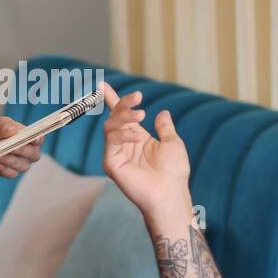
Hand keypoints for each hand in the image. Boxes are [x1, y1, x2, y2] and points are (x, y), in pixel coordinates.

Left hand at [0, 116, 43, 177]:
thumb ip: (5, 125)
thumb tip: (12, 131)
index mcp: (29, 137)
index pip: (39, 139)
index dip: (37, 140)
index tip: (33, 139)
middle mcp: (29, 152)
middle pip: (33, 155)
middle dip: (22, 151)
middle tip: (10, 147)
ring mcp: (20, 164)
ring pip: (21, 165)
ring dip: (9, 160)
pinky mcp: (10, 172)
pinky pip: (9, 173)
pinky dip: (1, 167)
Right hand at [99, 81, 190, 221]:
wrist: (169, 192)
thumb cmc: (174, 172)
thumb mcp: (172, 143)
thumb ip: (164, 127)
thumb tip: (162, 112)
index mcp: (137, 138)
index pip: (122, 116)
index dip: (113, 100)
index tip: (103, 85)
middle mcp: (124, 144)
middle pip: (114, 117)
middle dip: (123, 104)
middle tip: (139, 97)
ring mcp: (116, 154)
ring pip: (110, 126)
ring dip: (124, 116)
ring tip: (142, 115)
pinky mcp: (111, 163)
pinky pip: (111, 141)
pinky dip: (123, 134)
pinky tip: (138, 137)